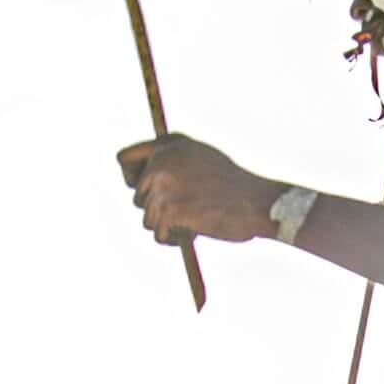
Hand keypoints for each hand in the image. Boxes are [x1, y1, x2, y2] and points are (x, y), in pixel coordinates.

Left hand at [116, 134, 283, 245]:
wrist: (259, 202)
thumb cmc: (235, 187)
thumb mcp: (201, 158)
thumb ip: (173, 161)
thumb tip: (145, 178)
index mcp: (169, 143)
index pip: (123, 159)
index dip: (132, 180)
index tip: (149, 192)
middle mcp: (162, 160)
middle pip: (136, 196)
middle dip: (156, 211)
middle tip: (183, 214)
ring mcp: (165, 185)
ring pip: (147, 219)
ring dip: (168, 227)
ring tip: (194, 223)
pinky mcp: (170, 209)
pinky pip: (158, 235)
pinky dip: (174, 240)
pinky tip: (194, 234)